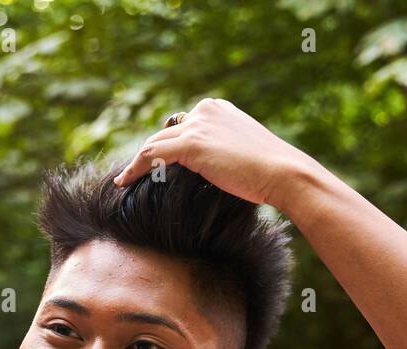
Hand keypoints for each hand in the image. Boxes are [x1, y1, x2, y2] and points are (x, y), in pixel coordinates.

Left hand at [111, 98, 309, 208]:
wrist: (283, 172)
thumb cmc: (270, 172)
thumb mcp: (243, 154)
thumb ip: (222, 152)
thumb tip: (207, 168)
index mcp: (218, 109)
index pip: (182, 126)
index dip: (167, 147)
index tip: (157, 165)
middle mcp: (205, 110)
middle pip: (165, 133)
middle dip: (149, 154)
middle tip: (135, 174)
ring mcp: (198, 125)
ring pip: (154, 143)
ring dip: (138, 162)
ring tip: (125, 179)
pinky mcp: (191, 143)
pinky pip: (151, 155)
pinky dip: (134, 168)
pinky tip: (123, 182)